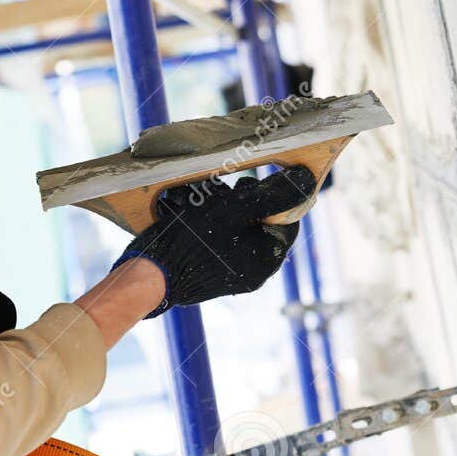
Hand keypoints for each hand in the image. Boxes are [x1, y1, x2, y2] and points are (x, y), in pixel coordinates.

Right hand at [112, 164, 315, 317]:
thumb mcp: (235, 209)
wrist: (148, 274)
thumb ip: (272, 195)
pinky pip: (216, 238)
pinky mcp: (207, 269)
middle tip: (224, 190)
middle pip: (259, 221)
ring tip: (199, 198)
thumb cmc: (193, 240)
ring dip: (220, 206)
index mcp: (266, 259)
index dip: (274, 194)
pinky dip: (206, 221)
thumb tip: (307, 180)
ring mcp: (228, 271)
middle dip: (242, 199)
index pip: (286, 219)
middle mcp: (252, 270)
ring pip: (235, 226)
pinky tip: (187, 211)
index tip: (252, 182)